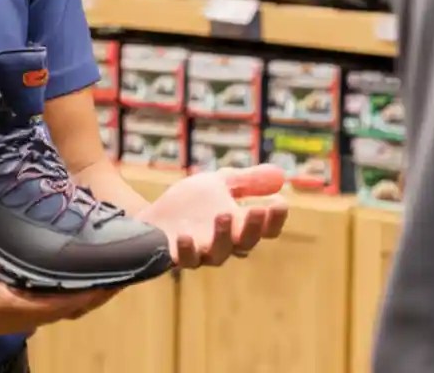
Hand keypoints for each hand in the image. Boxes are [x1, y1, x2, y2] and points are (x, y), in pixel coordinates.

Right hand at [0, 246, 117, 343]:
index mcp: (24, 309)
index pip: (71, 301)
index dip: (97, 290)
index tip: (120, 272)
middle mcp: (36, 310)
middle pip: (83, 300)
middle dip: (107, 284)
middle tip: (134, 258)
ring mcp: (35, 305)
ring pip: (77, 295)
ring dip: (97, 280)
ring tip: (121, 254)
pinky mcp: (31, 298)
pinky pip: (65, 289)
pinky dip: (81, 277)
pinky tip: (90, 257)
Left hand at [136, 165, 288, 268]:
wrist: (152, 218)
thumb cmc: (189, 204)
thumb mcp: (219, 184)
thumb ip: (247, 181)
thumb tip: (281, 175)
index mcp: (238, 228)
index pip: (265, 230)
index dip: (274, 220)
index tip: (280, 202)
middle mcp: (223, 245)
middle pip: (245, 243)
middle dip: (254, 227)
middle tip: (258, 208)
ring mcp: (199, 253)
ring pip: (218, 254)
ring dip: (223, 235)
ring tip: (223, 214)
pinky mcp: (174, 256)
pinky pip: (183, 259)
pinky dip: (186, 250)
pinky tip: (185, 235)